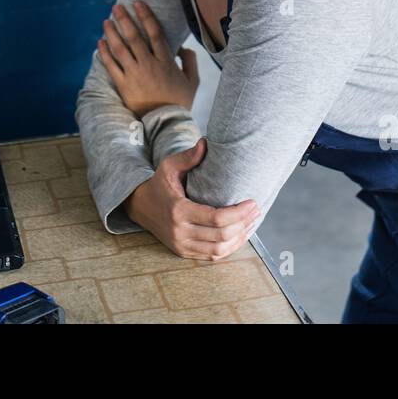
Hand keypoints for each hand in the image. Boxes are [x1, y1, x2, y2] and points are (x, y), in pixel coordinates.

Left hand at [98, 0, 198, 117]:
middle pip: (134, 37)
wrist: (166, 123)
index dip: (146, 15)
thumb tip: (183, 47)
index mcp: (165, 61)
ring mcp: (134, 74)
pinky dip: (104, 53)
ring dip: (112, 33)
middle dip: (124, 19)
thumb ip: (189, 61)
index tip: (138, 3)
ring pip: (120, 49)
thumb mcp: (193, 81)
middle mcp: (148, 64)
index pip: (154, 32)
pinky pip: (111, 66)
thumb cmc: (180, 102)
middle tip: (117, 7)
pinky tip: (100, 42)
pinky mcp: (123, 85)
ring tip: (106, 21)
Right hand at [124, 139, 259, 260]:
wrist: (141, 206)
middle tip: (256, 211)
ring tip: (251, 224)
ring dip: (239, 239)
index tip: (252, 203)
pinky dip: (229, 248)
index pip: (216, 218)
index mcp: (178, 210)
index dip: (239, 213)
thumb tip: (206, 142)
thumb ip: (188, 156)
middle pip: (221, 235)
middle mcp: (179, 231)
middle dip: (243, 224)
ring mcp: (181, 245)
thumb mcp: (169, 166)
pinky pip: (211, 256)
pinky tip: (239, 236)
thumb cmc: (160, 184)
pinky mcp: (183, 252)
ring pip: (218, 250)